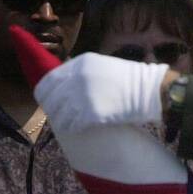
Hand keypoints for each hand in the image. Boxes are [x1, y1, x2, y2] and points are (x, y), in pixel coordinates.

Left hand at [34, 53, 171, 133]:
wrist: (148, 90)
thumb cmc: (127, 79)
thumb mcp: (101, 65)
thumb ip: (81, 71)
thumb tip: (64, 82)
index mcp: (80, 64)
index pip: (49, 81)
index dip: (45, 95)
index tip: (47, 102)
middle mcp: (78, 78)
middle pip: (51, 99)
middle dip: (52, 110)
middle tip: (57, 116)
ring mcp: (84, 96)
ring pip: (59, 115)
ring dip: (61, 121)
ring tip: (66, 125)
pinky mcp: (91, 113)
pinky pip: (72, 125)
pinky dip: (72, 128)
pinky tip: (76, 129)